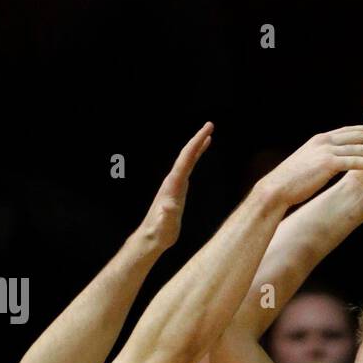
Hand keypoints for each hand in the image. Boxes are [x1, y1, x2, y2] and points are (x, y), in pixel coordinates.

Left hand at [138, 123, 213, 250]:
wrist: (152, 237)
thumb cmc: (160, 232)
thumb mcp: (164, 224)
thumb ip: (167, 215)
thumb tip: (167, 206)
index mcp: (173, 184)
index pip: (186, 159)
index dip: (197, 143)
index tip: (208, 130)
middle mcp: (173, 180)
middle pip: (187, 154)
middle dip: (198, 139)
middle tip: (210, 124)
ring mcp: (175, 183)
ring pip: (187, 159)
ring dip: (197, 146)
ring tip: (208, 134)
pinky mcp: (178, 189)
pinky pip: (188, 168)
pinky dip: (195, 158)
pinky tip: (200, 154)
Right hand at [260, 125, 362, 207]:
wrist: (276, 188)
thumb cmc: (290, 181)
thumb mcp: (306, 164)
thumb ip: (319, 160)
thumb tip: (327, 165)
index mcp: (320, 140)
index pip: (347, 131)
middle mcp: (325, 141)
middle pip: (358, 136)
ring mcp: (327, 151)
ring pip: (360, 148)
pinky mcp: (328, 164)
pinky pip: (356, 162)